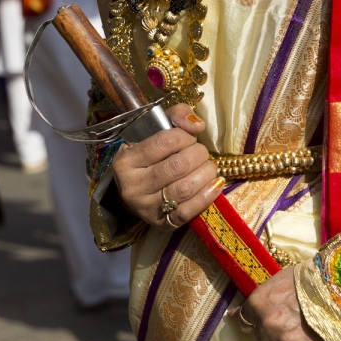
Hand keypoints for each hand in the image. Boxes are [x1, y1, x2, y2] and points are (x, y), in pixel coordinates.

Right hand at [111, 104, 221, 228]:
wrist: (137, 190)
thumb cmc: (150, 155)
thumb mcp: (155, 130)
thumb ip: (176, 116)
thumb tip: (197, 124)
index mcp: (126, 160)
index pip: (165, 142)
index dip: (185, 136)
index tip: (189, 138)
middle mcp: (132, 186)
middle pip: (178, 166)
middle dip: (198, 155)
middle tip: (201, 153)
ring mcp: (146, 208)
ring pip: (185, 188)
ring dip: (206, 173)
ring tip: (209, 167)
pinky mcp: (162, 224)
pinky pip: (188, 211)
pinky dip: (207, 196)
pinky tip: (215, 184)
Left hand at [230, 266, 335, 340]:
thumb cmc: (315, 277)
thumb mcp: (283, 280)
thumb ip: (260, 298)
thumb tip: (236, 314)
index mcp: (258, 304)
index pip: (244, 321)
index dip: (255, 321)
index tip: (261, 322)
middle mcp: (266, 325)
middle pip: (260, 339)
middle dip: (272, 334)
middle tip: (290, 325)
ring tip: (303, 334)